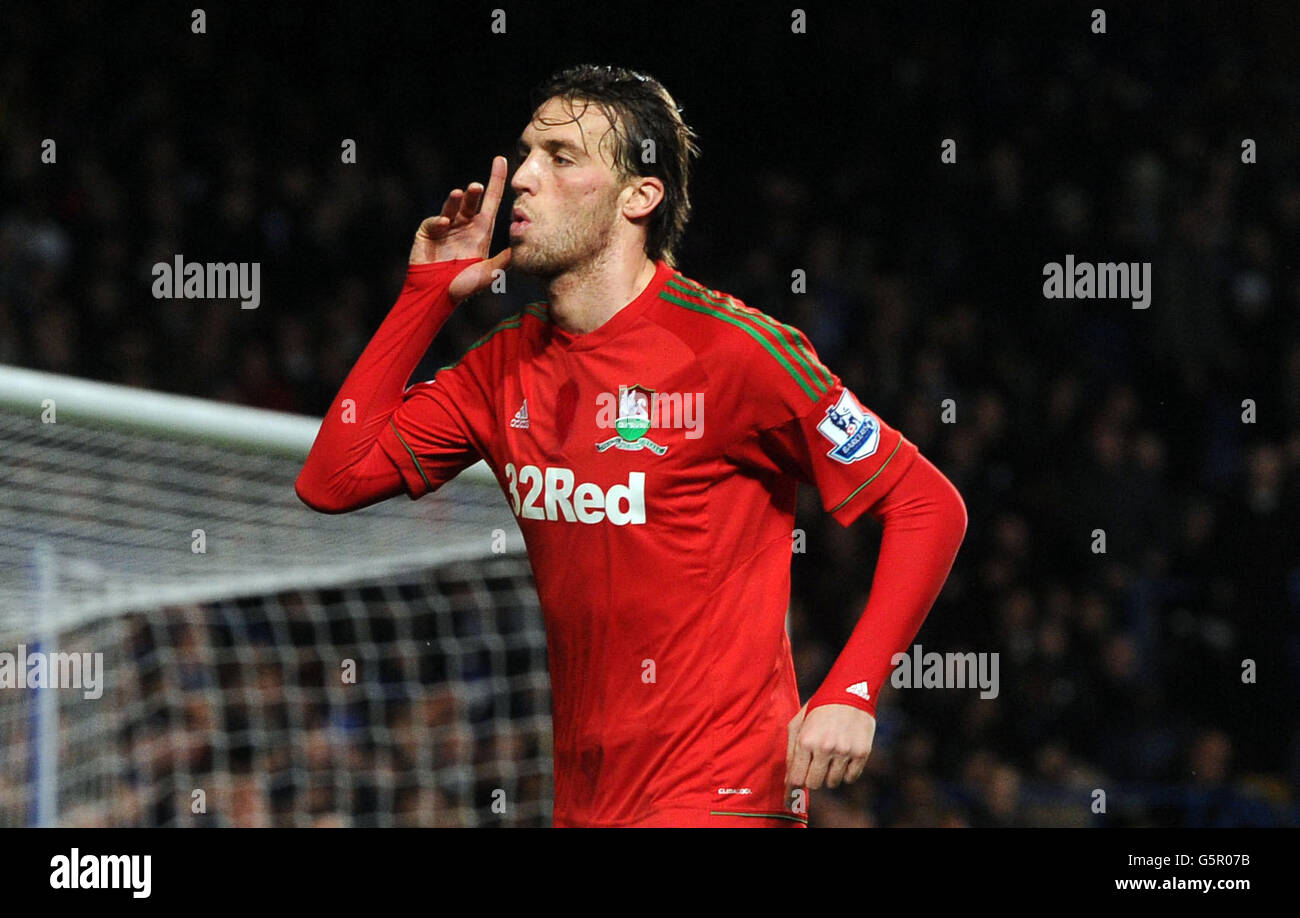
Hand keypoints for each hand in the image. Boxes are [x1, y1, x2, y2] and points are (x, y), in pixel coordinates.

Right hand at [410, 155, 512, 302]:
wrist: (436, 295)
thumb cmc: (462, 287)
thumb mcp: (487, 275)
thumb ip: (502, 263)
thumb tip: (519, 251)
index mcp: (480, 231)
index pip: (491, 202)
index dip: (496, 181)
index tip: (501, 160)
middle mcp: (464, 225)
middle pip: (471, 202)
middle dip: (474, 193)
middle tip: (477, 186)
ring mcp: (446, 227)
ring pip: (452, 207)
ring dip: (456, 200)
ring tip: (459, 193)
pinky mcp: (428, 231)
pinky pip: (435, 222)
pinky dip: (439, 220)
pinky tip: (445, 224)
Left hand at [785, 702, 875, 789]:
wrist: (850, 691)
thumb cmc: (819, 707)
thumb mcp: (798, 722)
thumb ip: (791, 751)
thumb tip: (788, 780)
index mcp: (806, 740)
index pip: (796, 778)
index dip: (794, 785)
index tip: (794, 788)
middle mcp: (825, 748)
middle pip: (814, 785)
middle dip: (812, 778)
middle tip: (815, 766)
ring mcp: (844, 752)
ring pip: (832, 783)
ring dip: (829, 775)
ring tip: (830, 757)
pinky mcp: (861, 753)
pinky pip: (850, 778)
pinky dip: (846, 773)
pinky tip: (843, 757)